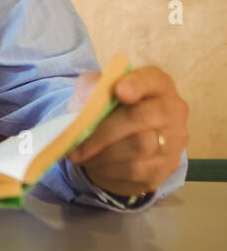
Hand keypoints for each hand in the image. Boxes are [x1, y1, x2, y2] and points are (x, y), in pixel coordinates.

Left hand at [65, 65, 188, 197]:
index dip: (137, 84)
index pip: (152, 80)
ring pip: (138, 148)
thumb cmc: (107, 110)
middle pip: (141, 118)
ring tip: (81, 155)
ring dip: (103, 154)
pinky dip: (109, 170)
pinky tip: (97, 165)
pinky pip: (137, 171)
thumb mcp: (94, 93)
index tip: (119, 91)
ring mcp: (175, 140)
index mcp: (157, 84)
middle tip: (75, 145)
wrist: (117, 143)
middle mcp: (173, 109)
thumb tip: (89, 95)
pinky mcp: (167, 167)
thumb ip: (90, 88)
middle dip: (103, 133)